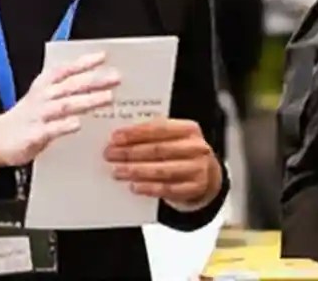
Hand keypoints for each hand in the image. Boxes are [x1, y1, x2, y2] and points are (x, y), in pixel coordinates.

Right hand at [0, 53, 119, 167]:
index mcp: (45, 86)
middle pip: (71, 85)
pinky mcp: (34, 134)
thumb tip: (94, 81)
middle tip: (116, 78)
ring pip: (65, 105)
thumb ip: (65, 89)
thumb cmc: (26, 118)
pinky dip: (64, 126)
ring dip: (87, 100)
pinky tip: (78, 124)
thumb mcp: (43, 96)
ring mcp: (39, 116)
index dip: (84, 62)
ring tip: (107, 98)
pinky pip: (51, 130)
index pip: (66, 70)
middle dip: (95, 80)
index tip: (103, 56)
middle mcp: (43, 97)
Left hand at [104, 119, 221, 210]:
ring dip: (136, 171)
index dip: (135, 133)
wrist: (207, 175)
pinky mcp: (194, 189)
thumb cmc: (182, 152)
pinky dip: (148, 188)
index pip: (159, 128)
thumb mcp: (174, 138)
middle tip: (110, 154)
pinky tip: (134, 186)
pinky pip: (167, 189)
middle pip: (158, 149)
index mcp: (189, 129)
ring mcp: (197, 169)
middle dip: (130, 152)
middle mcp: (196, 148)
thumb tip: (121, 137)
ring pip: (161, 170)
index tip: (116, 137)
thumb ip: (152, 135)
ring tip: (117, 171)